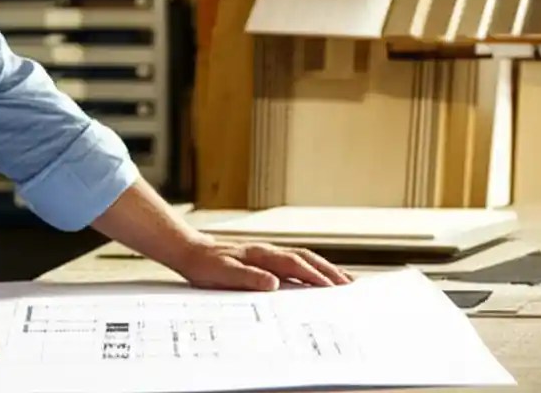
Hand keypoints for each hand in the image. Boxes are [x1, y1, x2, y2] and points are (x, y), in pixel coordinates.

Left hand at [175, 240, 353, 291]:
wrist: (190, 251)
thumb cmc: (204, 265)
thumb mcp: (221, 274)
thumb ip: (247, 278)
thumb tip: (273, 284)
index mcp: (261, 254)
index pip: (295, 265)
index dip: (315, 277)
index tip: (333, 289)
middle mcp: (268, 251)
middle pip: (307, 259)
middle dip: (330, 272)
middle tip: (351, 286)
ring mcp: (269, 253)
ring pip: (304, 258)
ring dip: (325, 268)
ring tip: (345, 281)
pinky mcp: (266, 258)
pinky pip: (296, 262)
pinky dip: (312, 268)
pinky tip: (318, 277)